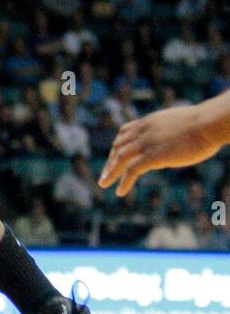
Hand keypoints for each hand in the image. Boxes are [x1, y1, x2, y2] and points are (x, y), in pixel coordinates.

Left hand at [98, 102, 224, 195]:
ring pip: (120, 158)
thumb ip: (168, 135)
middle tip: (105, 174)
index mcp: (150, 121)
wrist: (208, 123)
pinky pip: (132, 170)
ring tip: (104, 184)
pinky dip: (124, 182)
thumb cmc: (204, 124)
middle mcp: (144, 130)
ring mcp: (147, 143)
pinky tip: (119, 192)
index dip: (118, 145)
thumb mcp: (179, 125)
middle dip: (111, 160)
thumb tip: (167, 147)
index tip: (114, 156)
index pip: (125, 131)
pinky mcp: (153, 156)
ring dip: (110, 172)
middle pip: (119, 145)